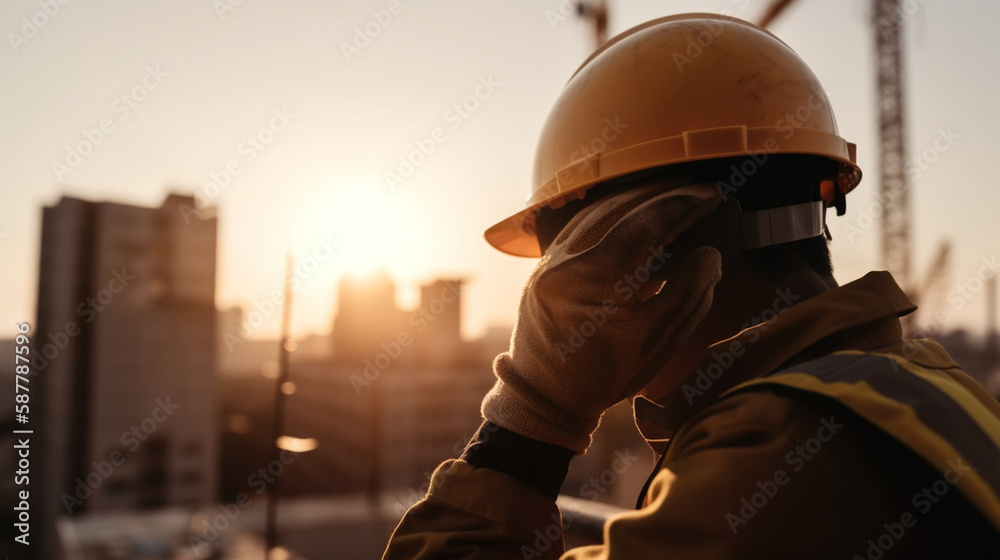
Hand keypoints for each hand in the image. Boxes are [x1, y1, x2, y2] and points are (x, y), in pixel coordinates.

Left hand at [481, 181, 723, 453]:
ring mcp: (548, 260)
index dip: (681, 207)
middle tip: (699, 194)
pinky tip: (637, 214)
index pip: (643, 226)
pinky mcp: (545, 263)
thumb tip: (710, 254)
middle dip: (663, 197)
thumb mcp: (654, 342)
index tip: (711, 197)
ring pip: (597, 211)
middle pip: (619, 209)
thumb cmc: (601, 376)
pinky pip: (581, 224)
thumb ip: (687, 295)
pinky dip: (612, 214)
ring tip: (674, 199)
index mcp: (588, 281)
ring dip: (637, 200)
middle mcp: (562, 262)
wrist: (547, 396)